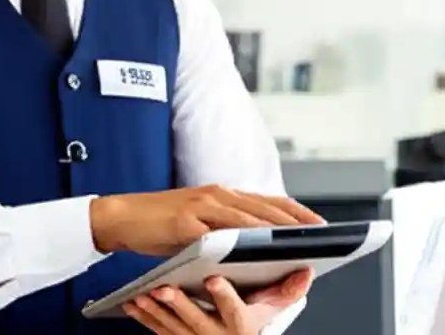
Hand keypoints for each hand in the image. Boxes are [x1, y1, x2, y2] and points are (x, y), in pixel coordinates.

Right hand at [90, 186, 323, 256]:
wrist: (123, 216)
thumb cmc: (162, 223)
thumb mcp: (202, 221)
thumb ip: (228, 228)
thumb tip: (258, 246)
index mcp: (224, 194)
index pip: (270, 202)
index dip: (297, 212)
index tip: (321, 224)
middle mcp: (217, 194)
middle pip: (265, 208)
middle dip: (295, 222)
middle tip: (320, 235)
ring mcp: (201, 205)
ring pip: (246, 217)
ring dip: (273, 230)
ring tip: (296, 242)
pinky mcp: (185, 220)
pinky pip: (216, 231)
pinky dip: (236, 239)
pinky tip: (251, 249)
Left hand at [124, 268, 313, 334]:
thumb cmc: (247, 325)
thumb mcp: (269, 311)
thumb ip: (285, 292)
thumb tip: (306, 272)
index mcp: (243, 327)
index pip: (236, 313)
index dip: (224, 297)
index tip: (213, 279)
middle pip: (197, 323)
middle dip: (180, 306)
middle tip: (165, 288)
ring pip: (173, 329)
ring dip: (156, 312)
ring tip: (143, 293)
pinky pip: (159, 332)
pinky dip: (145, 318)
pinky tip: (133, 303)